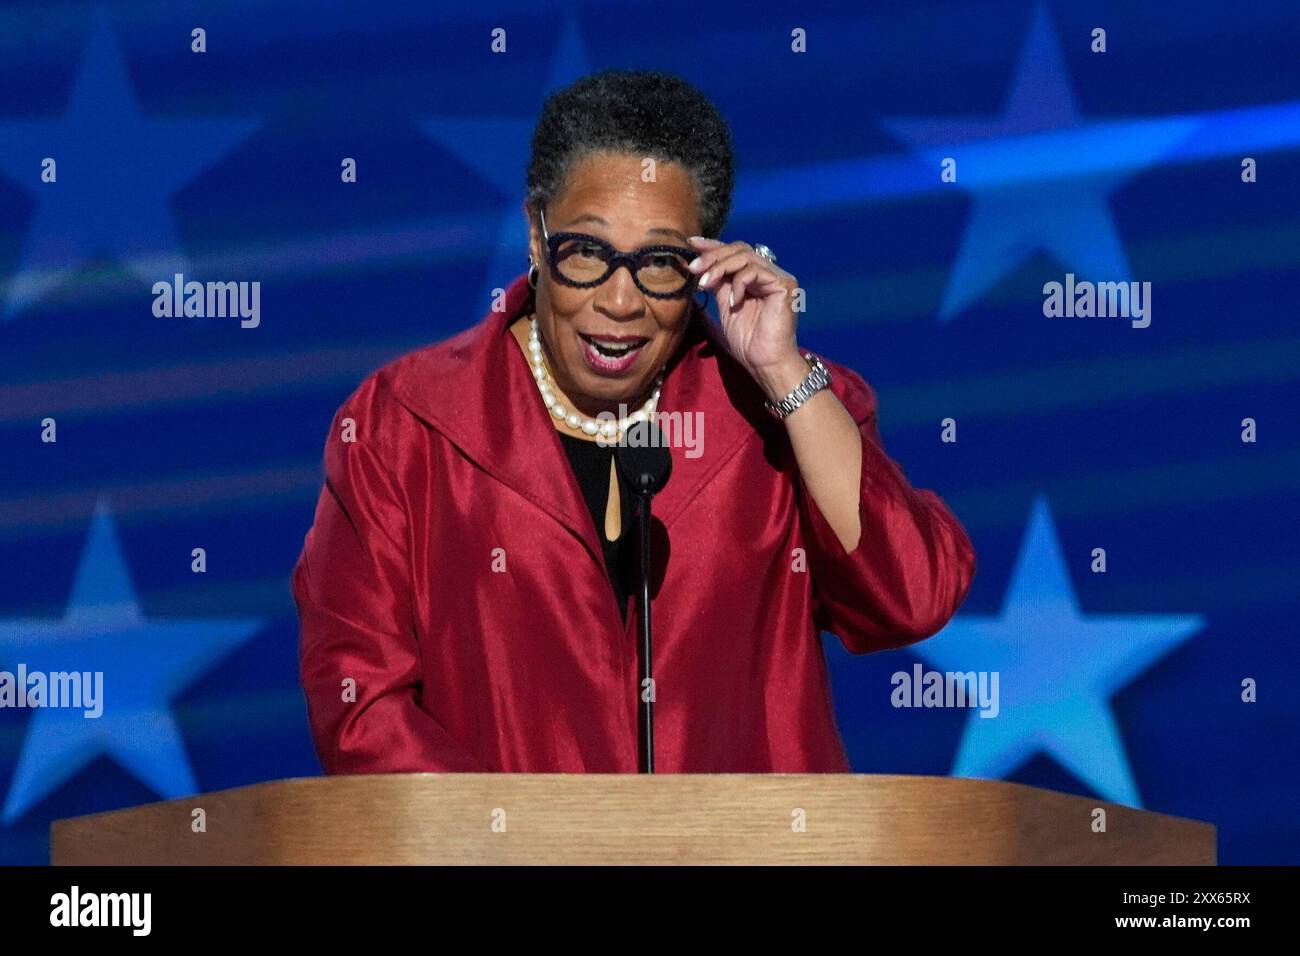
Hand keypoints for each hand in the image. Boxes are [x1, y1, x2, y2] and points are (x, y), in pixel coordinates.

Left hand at [687, 237, 806, 398]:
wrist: (763, 362)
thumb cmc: (747, 341)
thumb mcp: (725, 305)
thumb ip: (719, 283)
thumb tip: (701, 264)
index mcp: (757, 277)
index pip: (735, 252)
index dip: (714, 245)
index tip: (692, 244)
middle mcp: (770, 273)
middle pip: (740, 249)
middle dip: (713, 256)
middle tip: (694, 268)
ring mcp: (779, 278)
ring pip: (745, 257)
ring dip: (720, 267)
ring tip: (705, 283)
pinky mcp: (785, 285)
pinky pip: (754, 271)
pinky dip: (738, 284)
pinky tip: (732, 302)